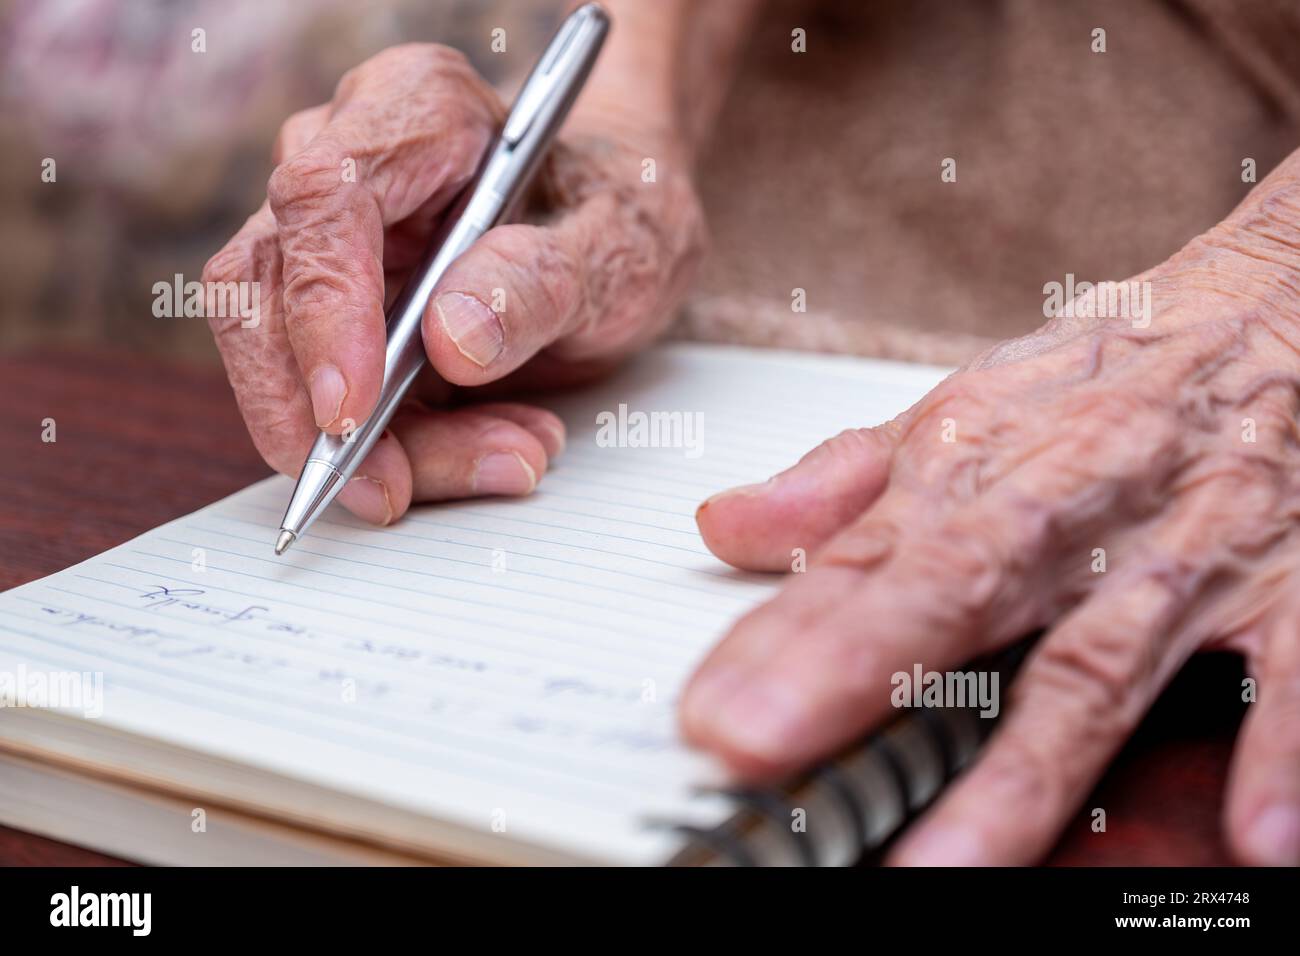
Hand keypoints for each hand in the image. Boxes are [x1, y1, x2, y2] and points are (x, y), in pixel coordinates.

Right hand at [203, 43, 703, 522]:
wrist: (619, 229)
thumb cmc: (619, 212)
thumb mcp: (619, 247)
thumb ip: (544, 280)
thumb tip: (450, 338)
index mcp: (420, 110)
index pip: (326, 197)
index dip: (323, 310)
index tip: (351, 409)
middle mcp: (351, 165)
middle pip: (265, 285)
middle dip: (310, 410)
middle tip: (389, 491)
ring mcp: (330, 242)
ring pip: (282, 358)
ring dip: (375, 445)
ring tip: (505, 461)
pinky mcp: (337, 314)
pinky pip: (325, 397)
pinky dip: (397, 450)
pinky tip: (488, 455)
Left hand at [682, 189, 1299, 865]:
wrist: (1270, 304)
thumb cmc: (1111, 369)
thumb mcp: (965, 404)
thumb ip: (843, 478)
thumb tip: (727, 526)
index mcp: (978, 465)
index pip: (859, 560)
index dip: (779, 637)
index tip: (709, 711)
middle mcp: (1068, 507)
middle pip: (952, 592)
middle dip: (853, 673)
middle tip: (759, 747)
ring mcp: (1181, 546)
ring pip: (1094, 659)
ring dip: (1025, 766)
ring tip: (948, 865)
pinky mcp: (1289, 577)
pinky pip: (1292, 663)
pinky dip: (1278, 740)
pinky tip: (1258, 832)